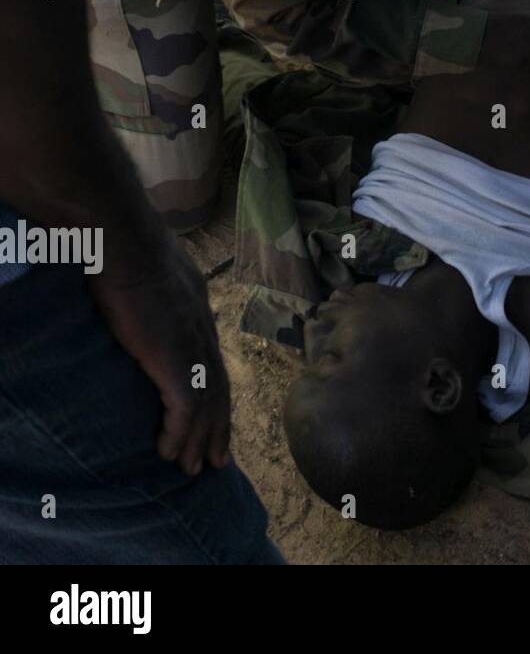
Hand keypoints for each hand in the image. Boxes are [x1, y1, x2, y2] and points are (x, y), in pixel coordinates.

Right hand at [89, 237, 231, 475]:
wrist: (129, 243)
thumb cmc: (130, 249)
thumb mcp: (154, 272)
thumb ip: (158, 291)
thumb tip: (148, 290)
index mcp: (199, 312)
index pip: (213, 363)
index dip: (215, 395)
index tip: (215, 420)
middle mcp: (204, 332)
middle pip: (218, 390)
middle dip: (218, 427)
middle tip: (217, 459)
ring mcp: (193, 346)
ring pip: (205, 405)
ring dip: (199, 440)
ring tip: (193, 468)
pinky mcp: (176, 359)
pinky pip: (184, 409)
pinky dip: (178, 434)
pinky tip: (169, 453)